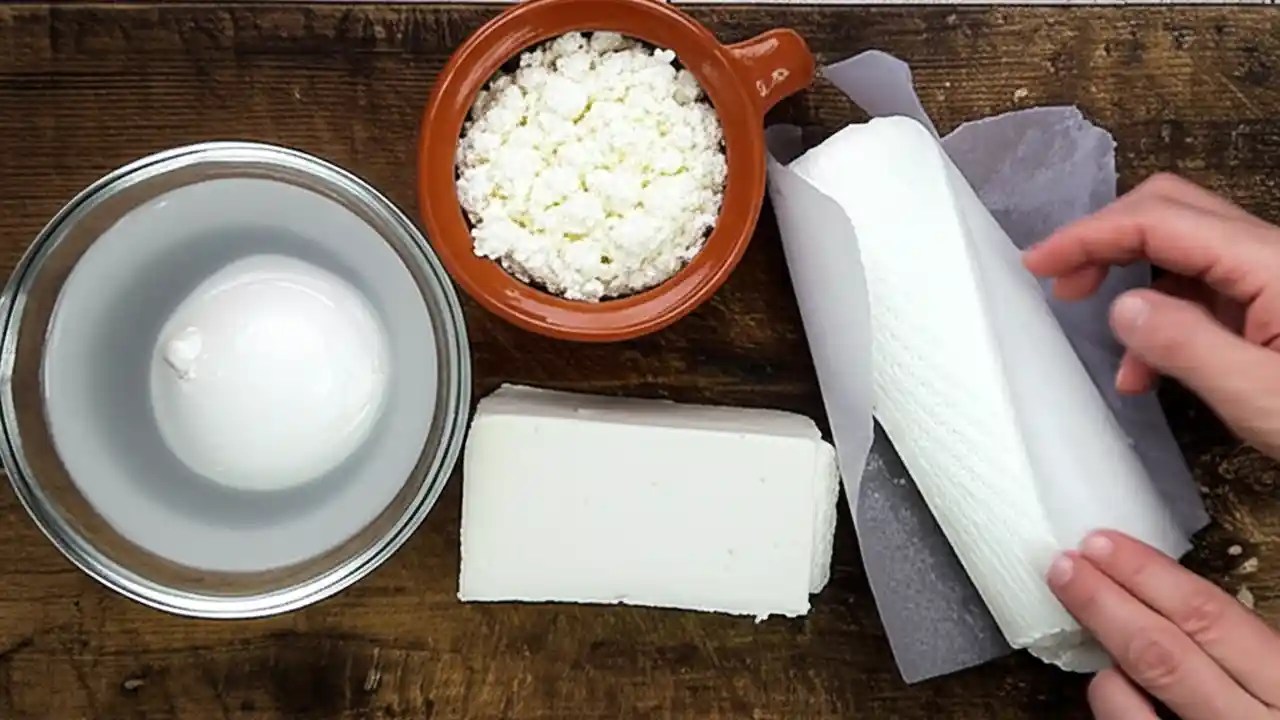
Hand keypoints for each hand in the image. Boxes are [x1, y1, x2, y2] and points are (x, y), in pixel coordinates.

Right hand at [1023, 173, 1279, 457]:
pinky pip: (1205, 288)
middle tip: (1060, 283)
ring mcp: (1274, 278)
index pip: (1159, 221)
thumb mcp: (1260, 398)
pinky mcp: (1275, 304)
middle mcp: (1272, 256)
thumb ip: (1186, 345)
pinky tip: (1148, 369)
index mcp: (1271, 265)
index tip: (1038, 263)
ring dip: (1132, 281)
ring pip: (1183, 249)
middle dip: (1106, 240)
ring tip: (1104, 338)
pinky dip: (1163, 314)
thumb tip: (1121, 304)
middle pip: (1171, 211)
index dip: (1090, 235)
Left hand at [1047, 532, 1279, 718]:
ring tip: (1101, 644)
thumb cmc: (1276, 711)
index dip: (1148, 575)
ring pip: (1132, 700)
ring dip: (1105, 664)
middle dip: (1103, 602)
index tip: (1101, 544)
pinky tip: (1114, 689)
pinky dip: (1113, 704)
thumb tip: (1174, 600)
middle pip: (1162, 653)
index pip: (1212, 617)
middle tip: (1063, 567)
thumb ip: (1247, 652)